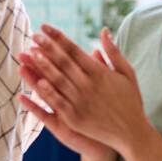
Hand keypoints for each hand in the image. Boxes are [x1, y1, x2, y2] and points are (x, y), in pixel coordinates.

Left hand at [16, 25, 148, 158]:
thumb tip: (104, 30)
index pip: (74, 50)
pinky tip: (37, 82)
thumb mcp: (127, 73)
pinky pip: (58, 103)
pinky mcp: (75, 118)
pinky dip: (47, 93)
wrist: (132, 133)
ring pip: (58, 80)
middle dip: (47, 47)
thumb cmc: (130, 101)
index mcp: (100, 72)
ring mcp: (81, 102)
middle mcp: (89, 85)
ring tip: (30, 52)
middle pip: (64, 62)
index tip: (44, 27)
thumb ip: (113, 52)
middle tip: (33, 35)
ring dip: (43, 66)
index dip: (58, 38)